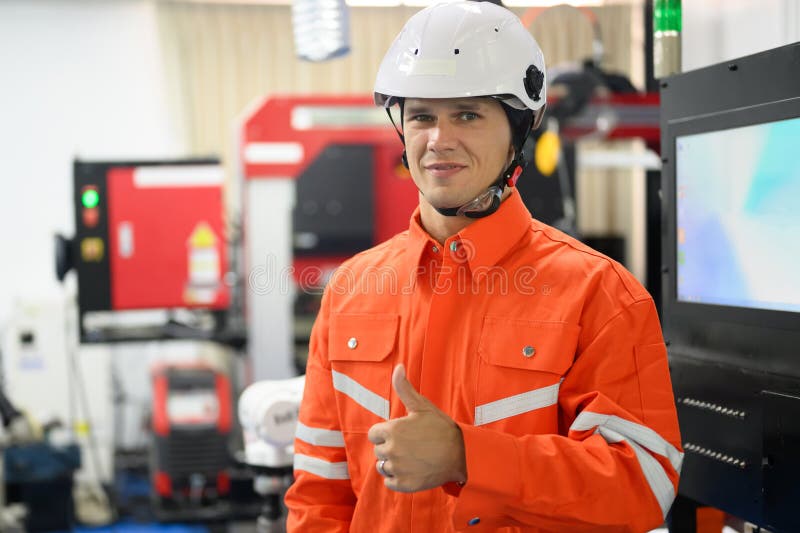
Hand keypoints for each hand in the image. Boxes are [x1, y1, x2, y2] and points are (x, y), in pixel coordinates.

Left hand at [367, 364, 466, 492]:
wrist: (462, 455)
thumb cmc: (442, 429)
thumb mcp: (422, 406)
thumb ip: (405, 388)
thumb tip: (398, 367)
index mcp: (392, 430)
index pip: (374, 434)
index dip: (386, 433)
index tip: (401, 434)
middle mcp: (391, 450)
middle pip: (379, 451)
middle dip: (391, 448)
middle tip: (411, 446)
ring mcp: (397, 469)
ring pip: (383, 467)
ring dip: (393, 464)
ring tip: (412, 458)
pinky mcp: (404, 484)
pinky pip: (390, 482)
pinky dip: (398, 479)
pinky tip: (412, 470)